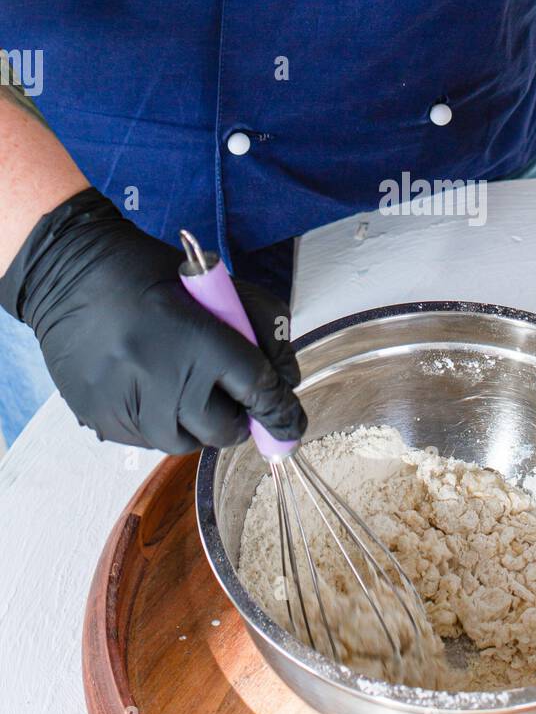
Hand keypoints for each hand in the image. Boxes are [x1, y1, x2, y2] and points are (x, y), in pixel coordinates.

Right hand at [0, 188, 305, 451]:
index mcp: (196, 339)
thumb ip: (260, 327)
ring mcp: (128, 403)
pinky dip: (161, 424)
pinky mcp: (101, 417)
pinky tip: (153, 391)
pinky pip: (147, 442)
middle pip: (223, 428)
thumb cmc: (148, 273)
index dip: (279, 411)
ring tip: (188, 392)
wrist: (67, 271)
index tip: (290, 423)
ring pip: (185, 443)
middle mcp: (161, 377)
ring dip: (198, 425)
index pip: (257, 390)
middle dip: (238, 419)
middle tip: (235, 402)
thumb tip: (284, 380)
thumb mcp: (216, 284)